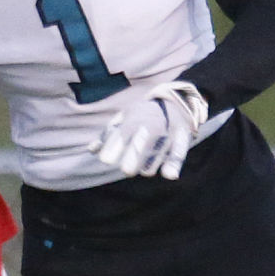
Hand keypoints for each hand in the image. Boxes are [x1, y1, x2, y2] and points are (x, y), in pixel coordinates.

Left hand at [89, 81, 208, 180]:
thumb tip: (92, 149)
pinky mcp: (182, 139)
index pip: (121, 136)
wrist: (174, 102)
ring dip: (146, 167)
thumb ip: (108, 134)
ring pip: (154, 158)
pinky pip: (178, 154)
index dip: (111, 150)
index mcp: (134, 120)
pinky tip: (168, 174)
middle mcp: (150, 126)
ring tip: (143, 163)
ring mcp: (167, 133)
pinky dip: (173, 164)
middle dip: (131, 160)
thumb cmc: (142, 114)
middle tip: (126, 169)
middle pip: (139, 147)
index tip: (106, 160)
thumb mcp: (124, 118)